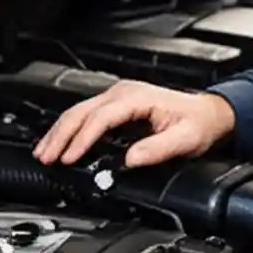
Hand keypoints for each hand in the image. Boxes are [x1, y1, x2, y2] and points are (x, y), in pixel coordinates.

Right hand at [33, 80, 235, 167]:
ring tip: (44, 153)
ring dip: (60, 132)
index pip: (101, 117)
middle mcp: (123, 93)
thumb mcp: (184, 139)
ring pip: (79, 112)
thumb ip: (157, 149)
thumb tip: (130, 160)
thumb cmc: (198, 123)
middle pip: (81, 111)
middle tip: (46, 157)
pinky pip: (86, 116)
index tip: (71, 158)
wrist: (208, 114)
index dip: (83, 138)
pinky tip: (60, 143)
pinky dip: (69, 130)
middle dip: (60, 135)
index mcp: (137, 97)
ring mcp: (118, 97)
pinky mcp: (116, 105)